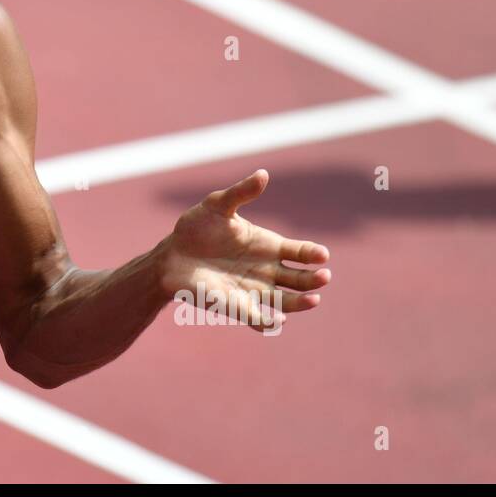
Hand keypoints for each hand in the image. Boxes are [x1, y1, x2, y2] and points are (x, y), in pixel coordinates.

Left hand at [158, 169, 330, 332]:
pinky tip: (278, 320)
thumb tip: (263, 174)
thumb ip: (241, 193)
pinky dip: (270, 322)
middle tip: (323, 276)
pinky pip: (259, 318)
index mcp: (268, 246)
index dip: (313, 254)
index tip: (322, 255)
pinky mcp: (237, 307)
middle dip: (314, 279)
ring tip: (313, 299)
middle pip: (300, 278)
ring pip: (286, 301)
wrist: (172, 255)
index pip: (300, 252)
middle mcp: (267, 270)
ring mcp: (254, 290)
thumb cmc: (197, 228)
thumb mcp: (218, 205)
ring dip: (301, 303)